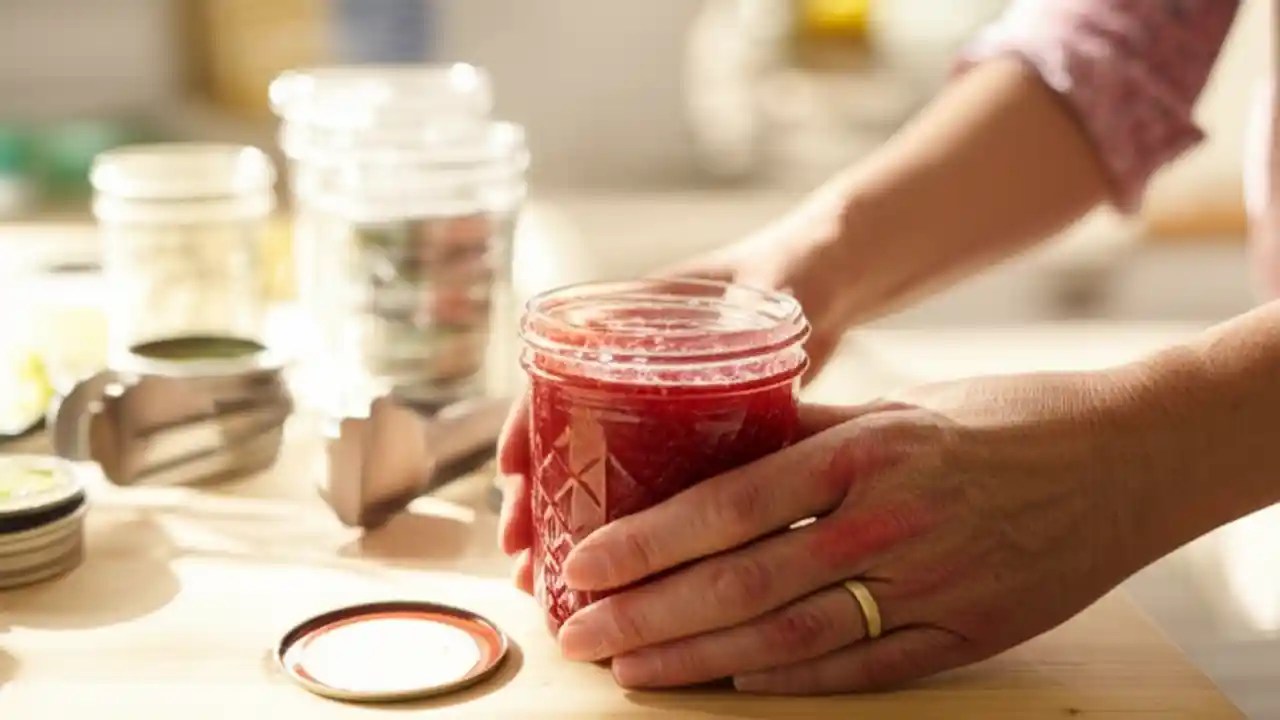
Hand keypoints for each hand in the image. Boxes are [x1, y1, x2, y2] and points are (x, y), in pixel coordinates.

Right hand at [499, 185, 870, 577]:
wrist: (813, 283)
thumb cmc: (788, 274)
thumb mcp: (773, 288)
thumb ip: (772, 316)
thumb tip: (783, 332)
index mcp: (624, 323)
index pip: (554, 373)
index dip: (526, 425)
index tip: (511, 475)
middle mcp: (619, 368)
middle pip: (557, 437)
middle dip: (532, 499)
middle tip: (522, 558)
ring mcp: (643, 407)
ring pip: (586, 471)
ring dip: (559, 522)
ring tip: (541, 579)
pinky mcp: (675, 440)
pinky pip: (630, 485)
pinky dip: (609, 526)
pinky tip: (596, 572)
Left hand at [547, 372, 1156, 693]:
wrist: (1123, 458)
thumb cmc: (1001, 420)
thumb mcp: (898, 408)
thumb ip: (806, 435)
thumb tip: (714, 450)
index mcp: (862, 453)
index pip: (725, 505)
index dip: (645, 542)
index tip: (582, 565)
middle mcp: (885, 523)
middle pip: (739, 582)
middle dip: (646, 614)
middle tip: (579, 633)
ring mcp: (926, 588)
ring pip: (786, 637)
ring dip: (696, 660)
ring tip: (631, 671)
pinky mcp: (963, 637)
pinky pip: (859, 671)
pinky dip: (788, 683)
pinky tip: (729, 685)